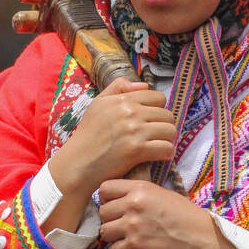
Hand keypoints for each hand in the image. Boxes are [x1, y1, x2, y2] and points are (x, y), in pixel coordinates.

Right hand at [59, 77, 176, 193]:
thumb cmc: (88, 135)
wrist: (77, 163)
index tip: (151, 120)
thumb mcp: (98, 104)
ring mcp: (134, 131)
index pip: (158, 97)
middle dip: (164, 125)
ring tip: (158, 145)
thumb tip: (144, 85)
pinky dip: (166, 153)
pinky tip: (158, 156)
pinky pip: (167, 148)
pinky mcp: (137, 150)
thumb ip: (118, 87)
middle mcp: (130, 112)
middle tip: (156, 135)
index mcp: (122, 99)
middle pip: (167, 115)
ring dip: (167, 139)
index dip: (158, 109)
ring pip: (170, 131)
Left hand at [98, 180, 248, 248]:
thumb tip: (122, 200)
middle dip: (110, 220)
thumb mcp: (164, 194)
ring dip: (114, 237)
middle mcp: (133, 204)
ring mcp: (133, 226)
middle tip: (123, 226)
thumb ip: (141, 195)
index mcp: (140, 188)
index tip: (114, 206)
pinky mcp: (135, 246)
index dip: (106, 199)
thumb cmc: (188, 216)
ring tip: (127, 239)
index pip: (105, 188)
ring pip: (104, 232)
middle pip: (102, 212)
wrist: (202, 238)